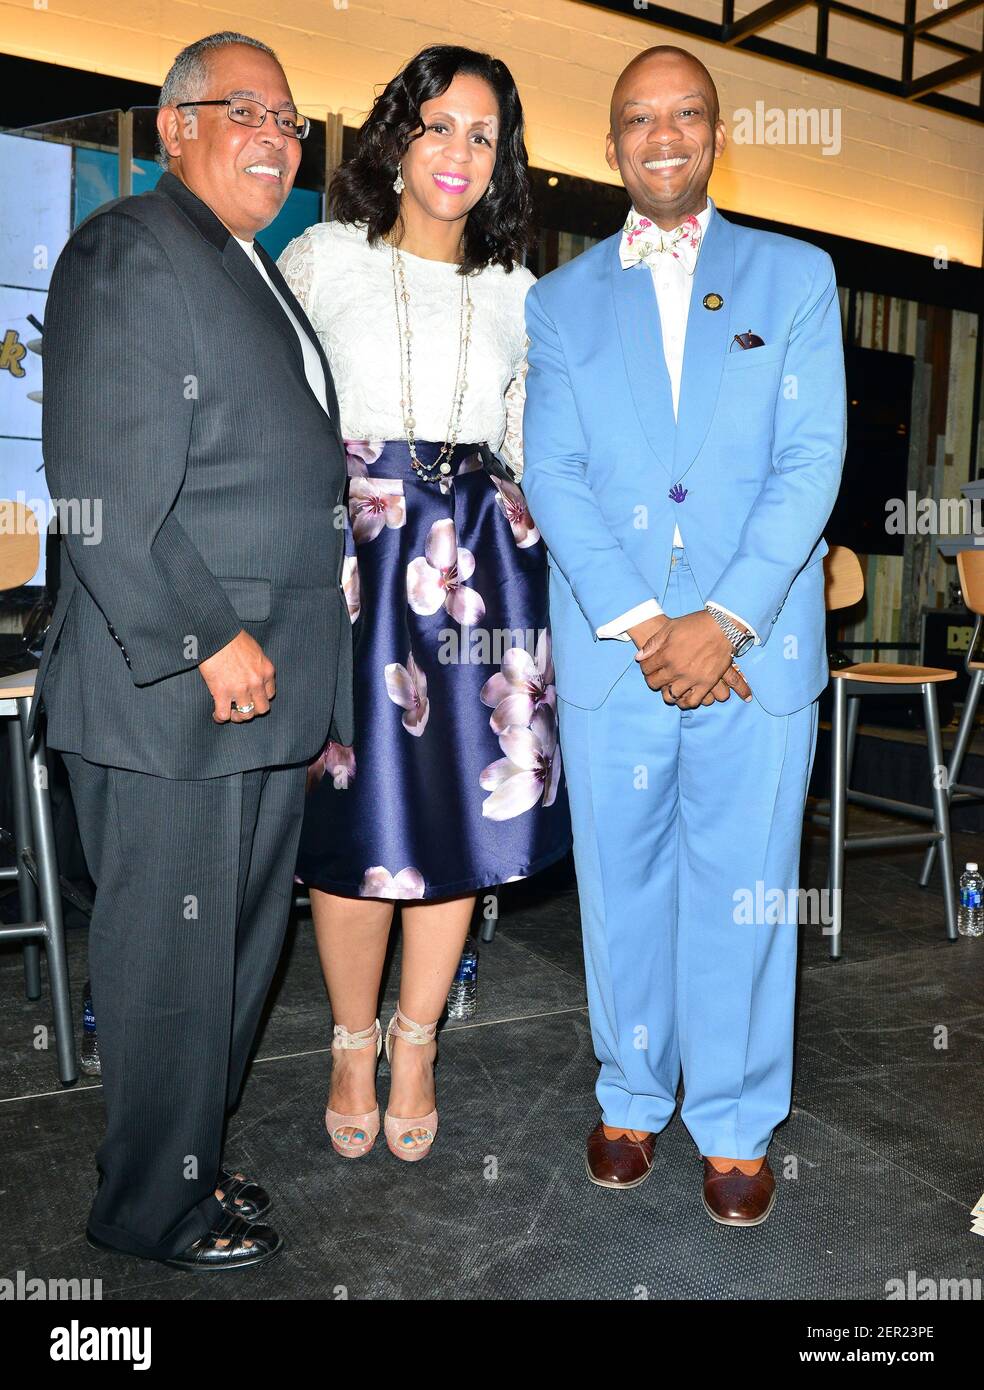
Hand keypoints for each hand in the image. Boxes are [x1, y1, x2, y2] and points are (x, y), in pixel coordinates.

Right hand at [198, 630, 276, 723]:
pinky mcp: (222, 692)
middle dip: (253, 710)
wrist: (215, 634)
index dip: (261, 697)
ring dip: (238, 716)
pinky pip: (224, 715)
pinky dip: (220, 717)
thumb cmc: (232, 637)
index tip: (253, 697)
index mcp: (267, 671)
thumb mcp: (255, 650)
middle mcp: (256, 682)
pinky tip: (217, 714)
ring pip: (245, 715)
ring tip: (230, 712)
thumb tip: (252, 674)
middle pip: (262, 708)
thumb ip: (257, 665)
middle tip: (243, 708)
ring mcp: (240, 689)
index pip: (270, 694)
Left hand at [635, 610, 751, 707]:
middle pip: (655, 683)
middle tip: (657, 676)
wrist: (723, 626)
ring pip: (671, 695)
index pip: (646, 668)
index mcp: (666, 654)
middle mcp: (676, 669)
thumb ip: (653, 643)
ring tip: (669, 686)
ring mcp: (691, 678)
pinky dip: (685, 702)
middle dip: (653, 679)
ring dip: (667, 692)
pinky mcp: (706, 684)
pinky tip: (683, 697)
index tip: (649, 666)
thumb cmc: (696, 624)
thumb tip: (639, 657)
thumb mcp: (670, 627)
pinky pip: (692, 701)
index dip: (645, 667)